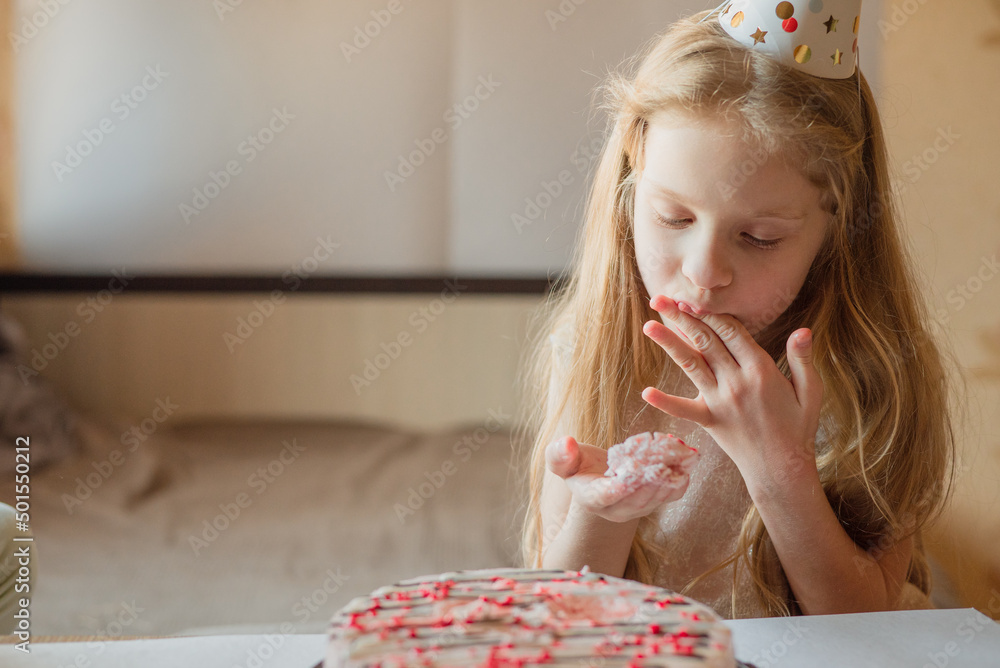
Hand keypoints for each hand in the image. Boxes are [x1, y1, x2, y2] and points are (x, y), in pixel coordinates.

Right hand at [545, 435, 689, 522]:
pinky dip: (680, 478)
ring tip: (677, 451)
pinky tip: (685, 460)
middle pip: (638, 498)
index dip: (621, 485)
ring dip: (669, 475)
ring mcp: (636, 510)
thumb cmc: (576, 464)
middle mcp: (616, 511)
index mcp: (592, 499)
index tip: (633, 471)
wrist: (596, 474)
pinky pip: (670, 495)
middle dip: (652, 476)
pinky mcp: (653, 504)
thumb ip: (559, 454)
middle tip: (664, 452)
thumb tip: (566, 443)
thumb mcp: (560, 458)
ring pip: (657, 496)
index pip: (607, 495)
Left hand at [640, 294, 822, 491]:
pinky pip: (684, 409)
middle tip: (661, 299)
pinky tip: (646, 392)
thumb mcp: (810, 392)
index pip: (731, 332)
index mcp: (761, 370)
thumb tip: (803, 330)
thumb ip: (803, 359)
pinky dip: (665, 401)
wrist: (782, 469)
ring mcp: (720, 401)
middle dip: (683, 317)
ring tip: (649, 324)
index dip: (710, 313)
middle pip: (706, 341)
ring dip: (668, 343)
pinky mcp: (709, 420)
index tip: (692, 297)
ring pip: (691, 364)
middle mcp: (737, 382)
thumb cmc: (798, 428)